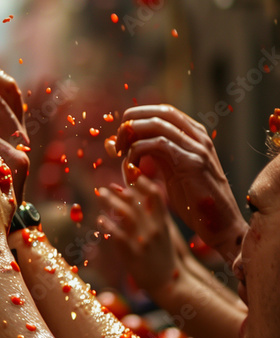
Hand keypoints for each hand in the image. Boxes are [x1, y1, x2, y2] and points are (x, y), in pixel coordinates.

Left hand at [96, 177, 182, 296]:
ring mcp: (143, 241)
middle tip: (105, 187)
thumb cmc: (164, 256)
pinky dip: (108, 225)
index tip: (131, 173)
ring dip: (111, 202)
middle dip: (119, 192)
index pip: (156, 196)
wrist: (170, 284)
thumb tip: (141, 195)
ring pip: (126, 215)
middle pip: (136, 203)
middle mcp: (154, 229)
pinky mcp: (133, 254)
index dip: (143, 182)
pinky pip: (118, 236)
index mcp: (163, 223)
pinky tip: (100, 219)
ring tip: (100, 195)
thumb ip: (154, 214)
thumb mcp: (165, 232)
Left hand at [114, 104, 246, 261]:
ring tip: (122, 156)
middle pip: (158, 112)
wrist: (220, 225)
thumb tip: (121, 141)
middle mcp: (198, 136)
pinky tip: (133, 170)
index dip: (136, 118)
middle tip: (117, 145)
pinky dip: (137, 153)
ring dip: (131, 137)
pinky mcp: (192, 163)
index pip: (160, 111)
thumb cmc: (193, 200)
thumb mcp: (170, 169)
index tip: (120, 138)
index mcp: (194, 135)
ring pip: (155, 124)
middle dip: (131, 123)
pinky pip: (157, 145)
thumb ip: (153, 152)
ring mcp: (197, 148)